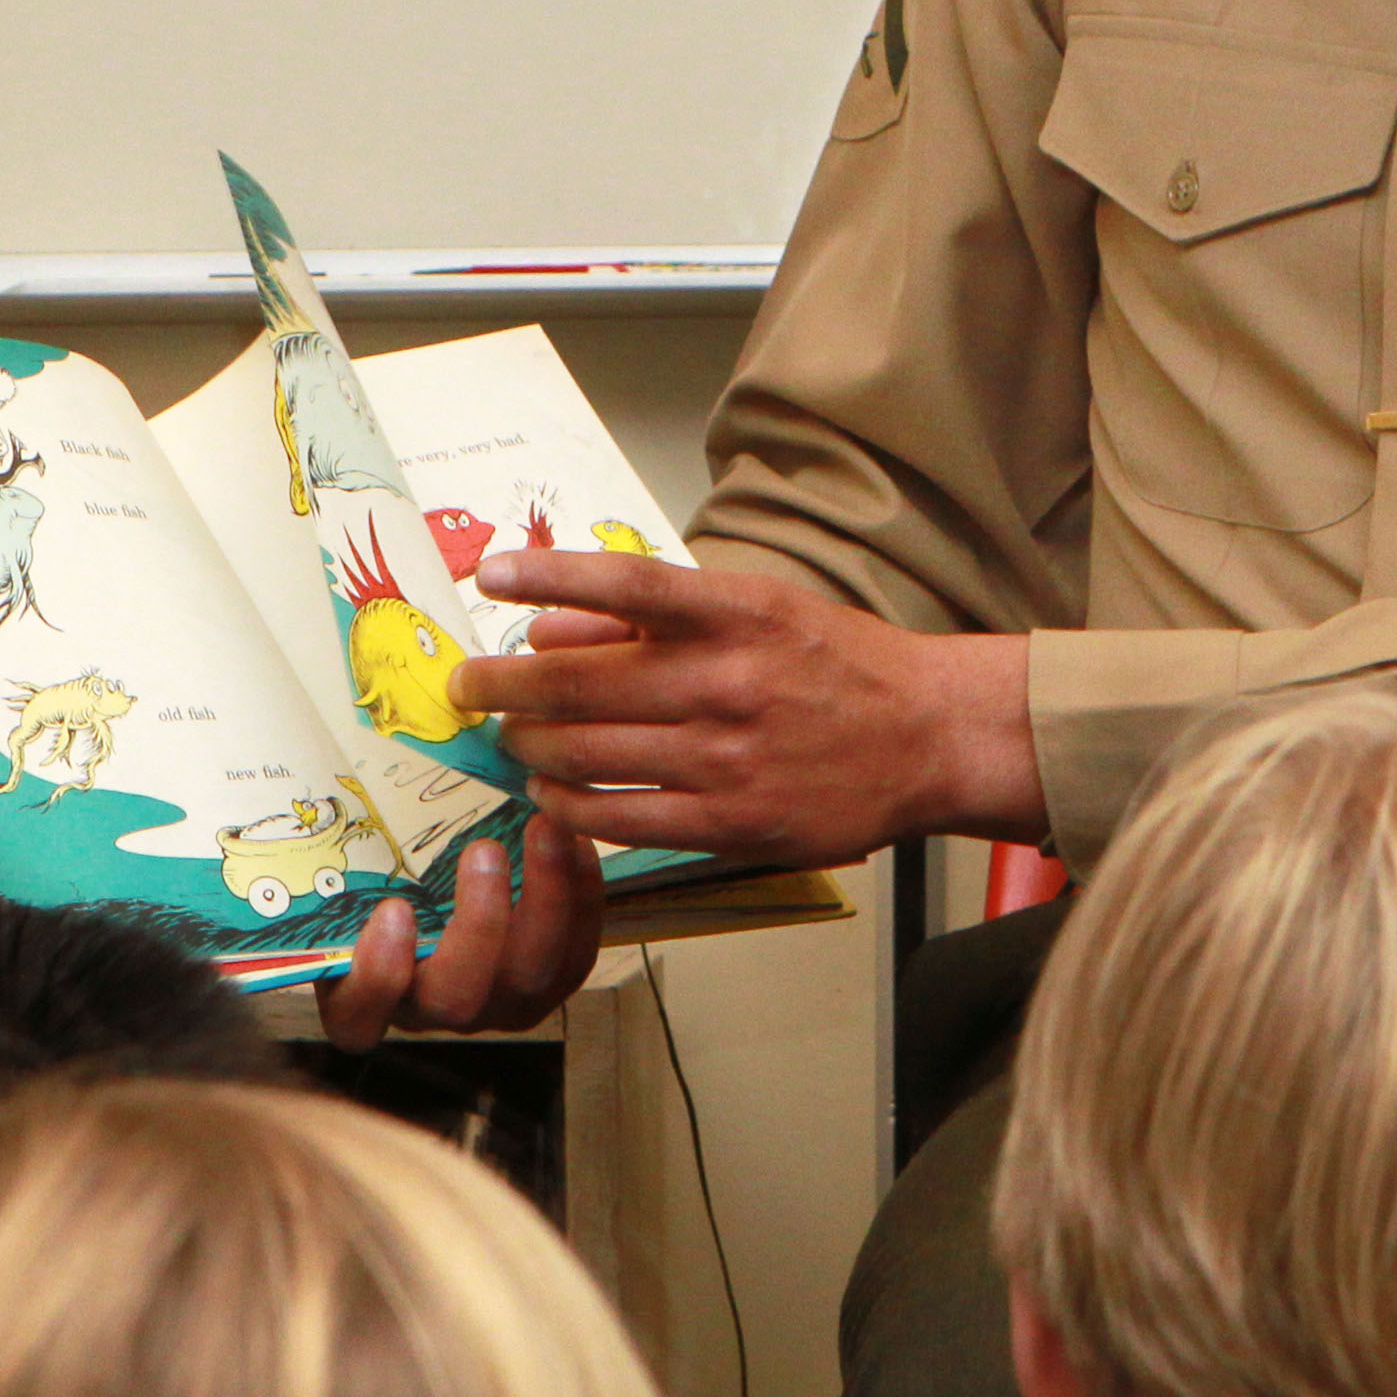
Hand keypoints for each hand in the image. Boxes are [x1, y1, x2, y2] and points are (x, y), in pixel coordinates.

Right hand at [315, 807, 605, 1047]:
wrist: (441, 897)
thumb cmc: (378, 888)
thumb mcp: (351, 881)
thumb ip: (350, 865)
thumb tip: (349, 780)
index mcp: (365, 999)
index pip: (358, 1018)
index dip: (377, 976)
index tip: (392, 910)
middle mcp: (432, 1012)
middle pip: (457, 997)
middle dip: (479, 924)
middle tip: (483, 849)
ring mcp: (496, 1006)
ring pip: (528, 977)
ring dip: (542, 899)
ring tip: (542, 827)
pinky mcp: (549, 987)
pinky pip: (574, 955)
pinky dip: (580, 897)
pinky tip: (573, 840)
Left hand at [445, 550, 1046, 862]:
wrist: (928, 737)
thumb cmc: (834, 663)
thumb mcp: (756, 608)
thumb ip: (652, 617)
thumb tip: (548, 626)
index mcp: (738, 613)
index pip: (627, 585)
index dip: (551, 576)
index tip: (493, 574)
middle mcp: (730, 681)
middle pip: (584, 681)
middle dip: (505, 684)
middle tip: (468, 685)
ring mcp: (729, 758)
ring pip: (590, 755)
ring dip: (530, 748)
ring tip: (508, 740)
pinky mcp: (732, 823)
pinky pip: (621, 818)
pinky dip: (568, 807)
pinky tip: (549, 796)